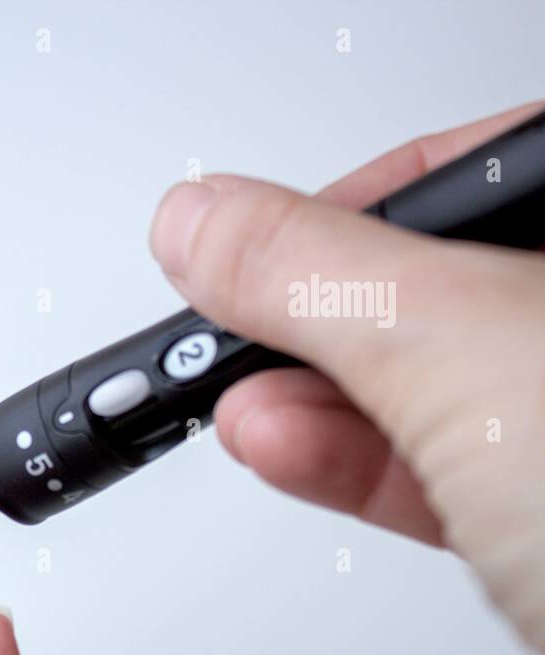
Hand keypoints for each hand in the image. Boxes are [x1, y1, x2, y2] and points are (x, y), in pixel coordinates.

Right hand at [148, 102, 544, 654]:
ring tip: (238, 401)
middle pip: (436, 282)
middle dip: (311, 320)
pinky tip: (283, 445)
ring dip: (313, 399)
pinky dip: (348, 459)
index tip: (244, 247)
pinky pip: (438, 463)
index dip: (340, 203)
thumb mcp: (468, 356)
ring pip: (432, 383)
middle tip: (228, 337)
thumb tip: (204, 224)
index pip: (469, 172)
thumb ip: (315, 274)